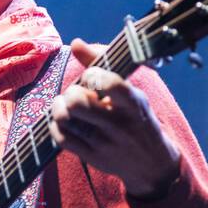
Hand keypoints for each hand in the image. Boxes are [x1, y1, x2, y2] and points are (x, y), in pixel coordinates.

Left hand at [49, 39, 181, 196]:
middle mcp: (119, 124)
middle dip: (70, 92)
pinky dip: (56, 126)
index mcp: (133, 104)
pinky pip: (62, 138)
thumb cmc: (137, 119)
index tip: (93, 78)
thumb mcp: (131, 93)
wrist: (151, 164)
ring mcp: (104, 143)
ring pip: (65, 119)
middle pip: (77, 102)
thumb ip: (102, 65)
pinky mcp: (93, 158)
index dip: (92, 75)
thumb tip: (75, 43)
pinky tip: (64, 122)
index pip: (108, 83)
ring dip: (59, 107)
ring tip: (65, 105)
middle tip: (76, 95)